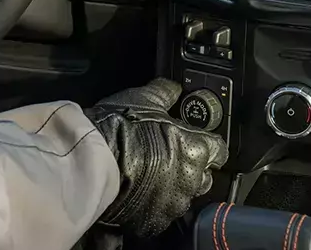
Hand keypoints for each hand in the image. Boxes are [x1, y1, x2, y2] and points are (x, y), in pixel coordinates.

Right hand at [85, 78, 227, 237]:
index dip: (206, 144)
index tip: (195, 141)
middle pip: (203, 177)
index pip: (218, 149)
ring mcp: (173, 204)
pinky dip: (152, 205)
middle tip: (167, 157)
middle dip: (190, 168)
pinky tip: (136, 192)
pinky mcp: (154, 221)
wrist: (91, 160)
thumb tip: (174, 88)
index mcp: (195, 149)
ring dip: (171, 187)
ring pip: (181, 196)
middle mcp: (191, 180)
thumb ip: (165, 93)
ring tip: (147, 176)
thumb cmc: (119, 128)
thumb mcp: (144, 99)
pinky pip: (160, 214)